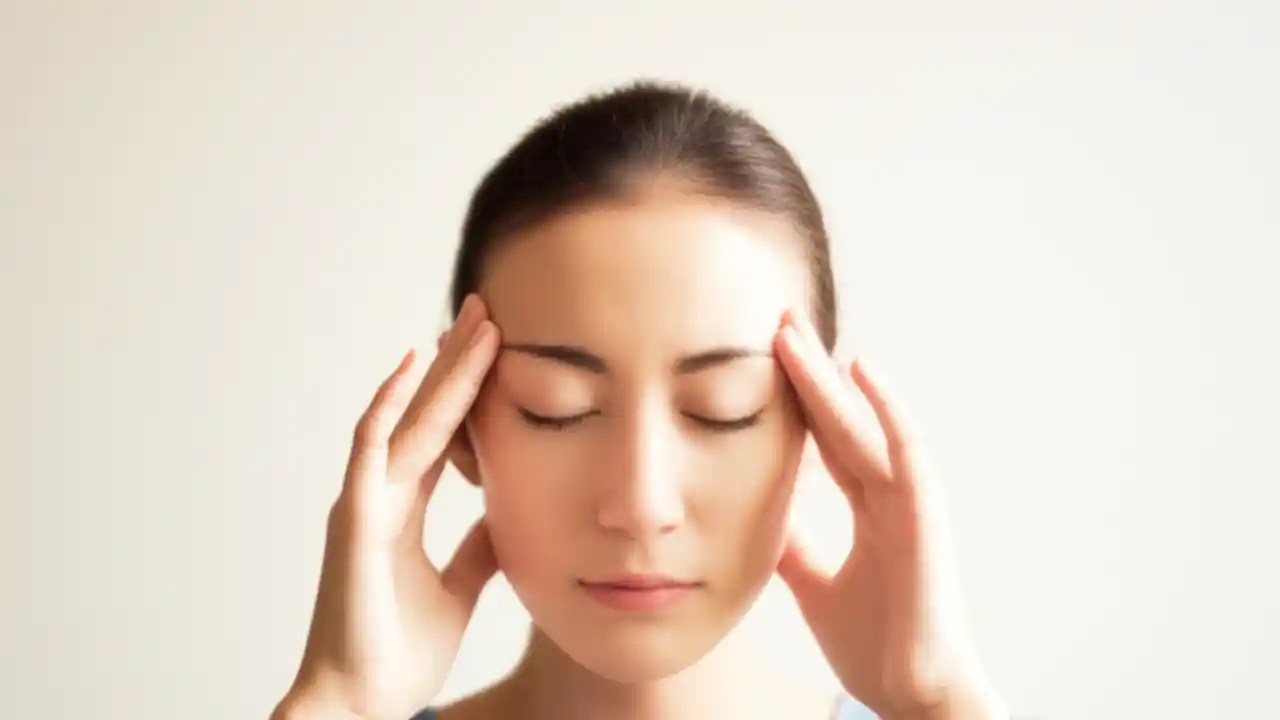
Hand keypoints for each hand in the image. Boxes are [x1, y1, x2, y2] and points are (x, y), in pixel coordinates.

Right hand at [274, 294, 501, 719]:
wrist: (362, 701)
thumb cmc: (397, 651)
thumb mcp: (458, 587)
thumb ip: (476, 547)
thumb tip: (505, 518)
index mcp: (403, 508)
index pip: (443, 433)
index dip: (468, 391)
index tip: (498, 348)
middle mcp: (381, 494)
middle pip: (426, 413)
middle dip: (457, 361)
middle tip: (487, 310)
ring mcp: (365, 501)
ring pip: (407, 417)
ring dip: (439, 369)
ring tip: (471, 322)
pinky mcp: (357, 518)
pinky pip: (372, 447)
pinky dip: (391, 404)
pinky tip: (412, 365)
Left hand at [772, 309, 1006, 719]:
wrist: (912, 695)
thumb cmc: (878, 645)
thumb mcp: (814, 588)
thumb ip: (794, 549)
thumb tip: (762, 521)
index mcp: (869, 512)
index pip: (826, 443)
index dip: (798, 403)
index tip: (764, 361)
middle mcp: (890, 497)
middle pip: (842, 422)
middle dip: (809, 374)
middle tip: (776, 323)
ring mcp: (910, 504)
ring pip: (864, 426)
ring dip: (832, 379)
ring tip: (795, 335)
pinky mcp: (925, 519)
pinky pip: (906, 453)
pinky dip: (886, 411)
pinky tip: (862, 371)